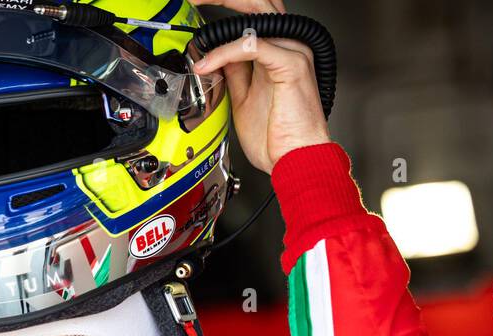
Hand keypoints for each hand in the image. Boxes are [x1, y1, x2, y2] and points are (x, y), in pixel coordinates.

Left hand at [189, 0, 331, 174]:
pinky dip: (225, 52)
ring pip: (256, 16)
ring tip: (197, 22)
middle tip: (196, 3)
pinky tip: (207, 64)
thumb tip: (215, 59)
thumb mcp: (244, 99)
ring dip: (222, 19)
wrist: (296, 162)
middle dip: (224, 0)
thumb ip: (234, 74)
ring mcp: (293, 52)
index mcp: (278, 52)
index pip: (251, 16)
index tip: (197, 11)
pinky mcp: (291, 65)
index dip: (224, 10)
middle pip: (257, 4)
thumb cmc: (278, 140)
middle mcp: (288, 46)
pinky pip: (253, 45)